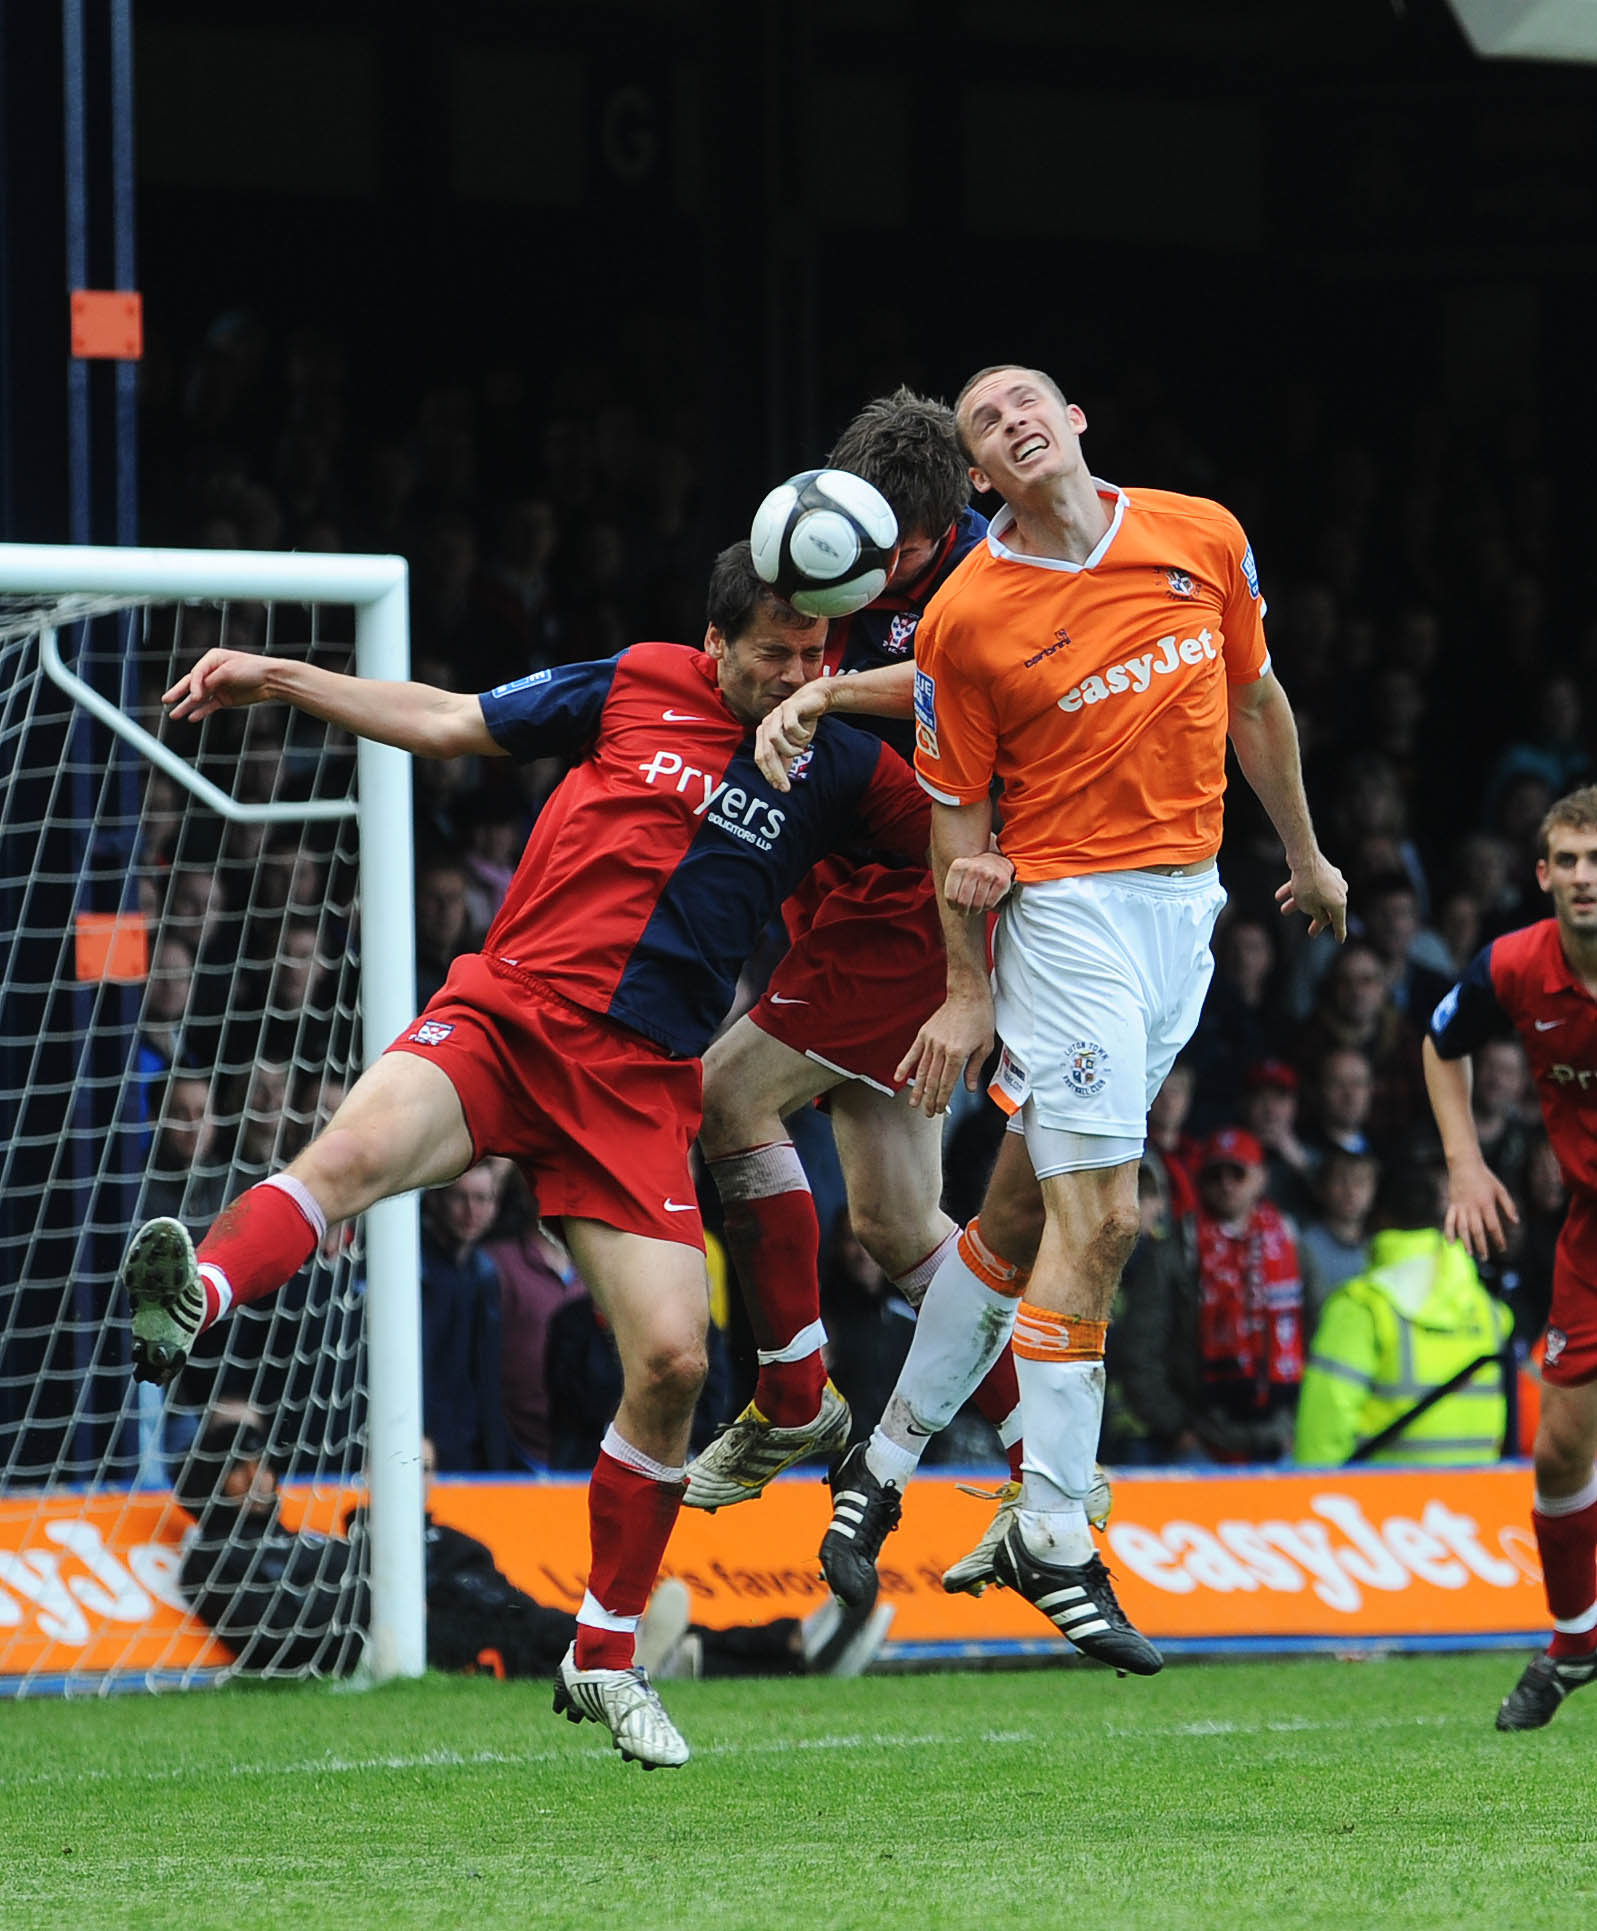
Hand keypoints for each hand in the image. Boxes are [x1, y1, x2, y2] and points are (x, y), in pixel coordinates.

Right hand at [163, 648, 272, 723]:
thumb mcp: (229, 671)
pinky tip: (191, 718)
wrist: (272, 679)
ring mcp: (218, 686)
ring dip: (186, 706)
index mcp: (212, 659)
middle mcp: (212, 672)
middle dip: (178, 693)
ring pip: (198, 698)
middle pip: (191, 684)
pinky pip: (209, 706)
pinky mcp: (225, 699)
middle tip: (165, 701)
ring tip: (173, 715)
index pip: (196, 673)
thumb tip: (196, 693)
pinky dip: (200, 712)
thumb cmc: (252, 669)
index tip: (195, 697)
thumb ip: (211, 681)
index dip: (193, 686)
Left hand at [754, 683, 831, 790]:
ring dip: (791, 749)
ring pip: (775, 739)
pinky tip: (806, 733)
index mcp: (764, 734)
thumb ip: (784, 760)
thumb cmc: (802, 723)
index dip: (769, 774)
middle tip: (786, 788)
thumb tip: (779, 783)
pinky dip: (800, 734)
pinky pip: (791, 726)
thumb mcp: (794, 745)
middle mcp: (766, 724)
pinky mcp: (788, 706)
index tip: (780, 788)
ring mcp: (776, 714)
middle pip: (766, 752)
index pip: (761, 757)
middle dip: (775, 772)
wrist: (816, 700)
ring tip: (802, 747)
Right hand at [894, 987, 994, 1115]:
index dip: (942, 1099)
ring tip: (914, 1103)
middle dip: (929, 1099)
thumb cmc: (980, 1018)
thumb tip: (969, 1088)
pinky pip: (913, 1053)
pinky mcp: (924, 1034)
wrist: (968, 994)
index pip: (947, 1083)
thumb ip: (975, 1069)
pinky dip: (905, 1066)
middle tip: (928, 1112)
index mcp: (957, 1053)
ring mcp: (931, 1041)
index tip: (940, 1109)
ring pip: (922, 1070)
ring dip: (917, 1089)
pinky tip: (899, 1078)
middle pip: (933, 1081)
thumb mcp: (985, 1046)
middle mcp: (941, 1049)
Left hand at [944, 849, 1013, 912]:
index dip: (953, 906)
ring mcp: (988, 874)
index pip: (950, 896)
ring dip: (975, 910)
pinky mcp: (1001, 881)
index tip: (956, 907)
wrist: (995, 862)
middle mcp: (973, 869)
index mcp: (958, 867)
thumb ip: (951, 888)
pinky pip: (989, 903)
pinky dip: (986, 907)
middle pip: (963, 902)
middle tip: (965, 912)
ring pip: (977, 904)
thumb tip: (954, 907)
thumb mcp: (958, 874)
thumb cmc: (973, 873)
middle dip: (964, 911)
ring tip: (974, 909)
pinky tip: (985, 903)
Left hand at [1275, 851, 1347, 940]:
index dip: (1339, 932)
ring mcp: (1332, 879)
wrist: (1304, 857)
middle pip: (1326, 909)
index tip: (1340, 940)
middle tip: (1310, 933)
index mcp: (1339, 902)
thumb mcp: (1310, 907)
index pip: (1339, 921)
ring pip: (1314, 896)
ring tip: (1284, 911)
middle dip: (1315, 919)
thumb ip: (1317, 916)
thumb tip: (1322, 918)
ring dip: (1298, 904)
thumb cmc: (1308, 885)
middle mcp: (1339, 891)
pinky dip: (1296, 891)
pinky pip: (1309, 885)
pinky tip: (1279, 896)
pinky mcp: (1322, 870)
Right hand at [1443, 1158, 1519, 1260]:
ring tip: (1470, 1253)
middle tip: (1485, 1258)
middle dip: (1481, 1246)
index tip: (1502, 1248)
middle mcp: (1472, 1207)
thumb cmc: (1485, 1177)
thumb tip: (1516, 1222)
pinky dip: (1449, 1232)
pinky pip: (1449, 1221)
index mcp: (1486, 1204)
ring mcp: (1460, 1207)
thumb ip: (1509, 1205)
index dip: (1498, 1239)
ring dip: (1466, 1242)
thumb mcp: (1500, 1189)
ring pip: (1463, 1228)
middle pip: (1477, 1231)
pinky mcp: (1452, 1205)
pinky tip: (1451, 1243)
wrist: (1464, 1164)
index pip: (1493, 1226)